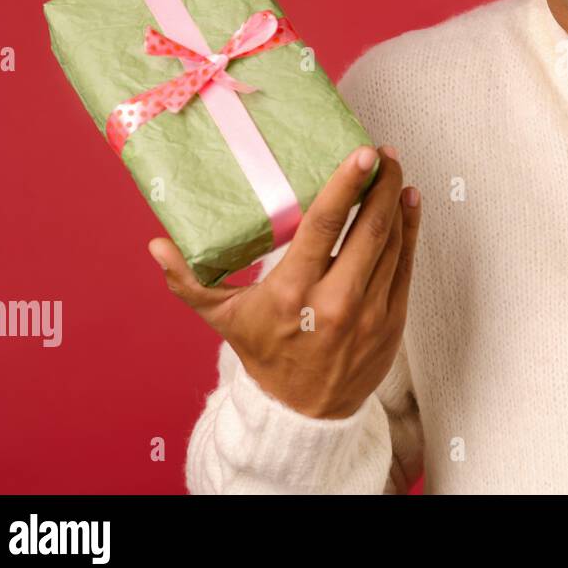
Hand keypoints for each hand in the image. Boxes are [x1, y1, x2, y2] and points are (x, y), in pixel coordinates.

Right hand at [150, 144, 420, 418]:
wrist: (302, 413)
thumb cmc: (264, 354)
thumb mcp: (222, 318)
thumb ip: (190, 280)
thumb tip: (156, 246)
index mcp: (291, 294)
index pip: (325, 228)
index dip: (347, 186)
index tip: (363, 155)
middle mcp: (335, 303)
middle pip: (368, 230)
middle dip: (382, 185)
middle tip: (383, 154)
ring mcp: (369, 313)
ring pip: (391, 245)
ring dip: (397, 202)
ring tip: (395, 171)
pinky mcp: (392, 322)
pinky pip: (406, 266)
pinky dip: (410, 231)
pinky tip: (409, 203)